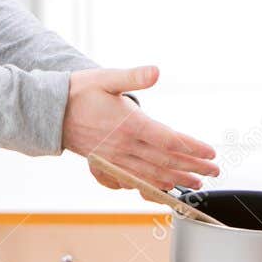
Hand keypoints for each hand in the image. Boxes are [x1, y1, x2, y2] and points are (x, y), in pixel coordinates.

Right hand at [63, 66, 218, 190]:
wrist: (49, 112)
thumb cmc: (78, 92)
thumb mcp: (106, 77)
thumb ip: (133, 76)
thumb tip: (155, 71)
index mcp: (128, 124)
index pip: (169, 140)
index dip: (192, 149)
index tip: (210, 152)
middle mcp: (124, 146)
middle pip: (166, 162)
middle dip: (193, 168)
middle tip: (213, 171)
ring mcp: (115, 159)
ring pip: (152, 175)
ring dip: (177, 180)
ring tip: (196, 183)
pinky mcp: (107, 165)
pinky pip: (134, 181)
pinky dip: (152, 187)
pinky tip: (164, 189)